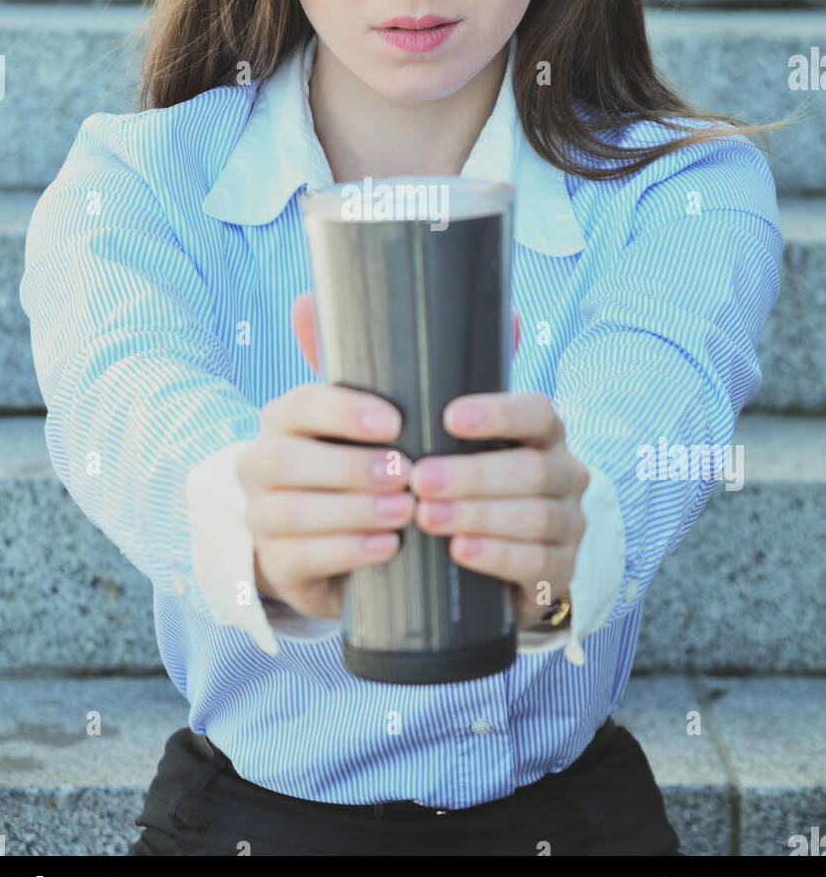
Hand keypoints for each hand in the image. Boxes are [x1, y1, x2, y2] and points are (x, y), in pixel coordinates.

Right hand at [235, 294, 413, 619]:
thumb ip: (430, 376)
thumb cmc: (373, 463)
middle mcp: (261, 462)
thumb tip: (510, 317)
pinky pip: (298, 558)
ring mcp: (262, 516)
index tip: (394, 422)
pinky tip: (388, 548)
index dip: (343, 412)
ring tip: (404, 513)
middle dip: (349, 468)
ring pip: (288, 512)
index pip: (301, 403)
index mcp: (286, 417)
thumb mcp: (394, 421)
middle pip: (285, 460)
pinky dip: (346, 552)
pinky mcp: (277, 564)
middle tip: (407, 474)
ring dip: (351, 512)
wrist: (340, 540)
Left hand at [409, 334, 589, 630]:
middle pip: (533, 469)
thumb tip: (308, 305)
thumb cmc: (448, 473)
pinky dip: (497, 556)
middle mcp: (563, 471)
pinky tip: (459, 553)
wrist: (482, 556)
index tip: (449, 416)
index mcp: (539, 430)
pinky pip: (539, 563)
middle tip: (417, 479)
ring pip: (538, 517)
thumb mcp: (424, 428)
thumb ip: (380, 377)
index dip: (498, 412)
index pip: (536, 411)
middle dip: (474, 474)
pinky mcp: (560, 571)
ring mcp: (568, 523)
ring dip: (479, 516)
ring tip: (427, 517)